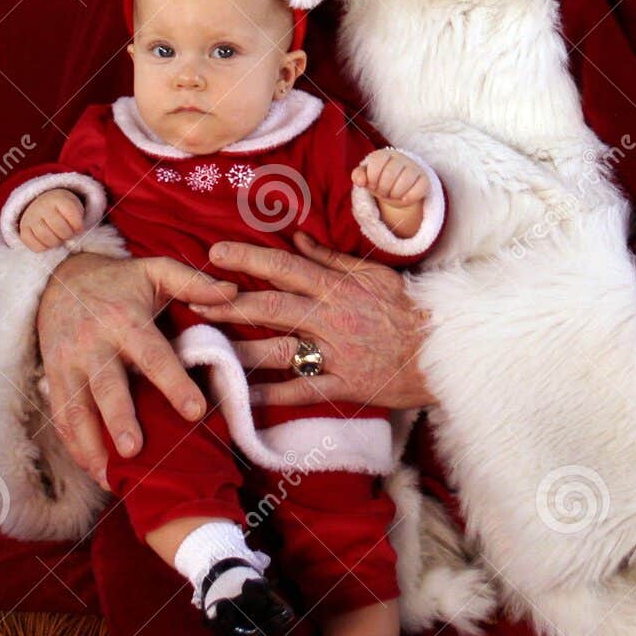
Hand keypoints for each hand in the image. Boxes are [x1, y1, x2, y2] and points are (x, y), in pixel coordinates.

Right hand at [19, 188, 86, 251]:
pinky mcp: (23, 230)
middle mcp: (42, 206)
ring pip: (46, 237)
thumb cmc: (64, 211)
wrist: (43, 205)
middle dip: (67, 235)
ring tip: (58, 238)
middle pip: (59, 228)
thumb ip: (78, 222)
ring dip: (56, 242)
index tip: (78, 227)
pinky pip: (34, 245)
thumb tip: (73, 243)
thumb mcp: (74, 209)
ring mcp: (31, 218)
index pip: (72, 215)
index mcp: (58, 199)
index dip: (78, 225)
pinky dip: (43, 248)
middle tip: (67, 234)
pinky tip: (47, 242)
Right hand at [36, 250, 238, 488]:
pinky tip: (93, 470)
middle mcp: (94, 344)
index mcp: (126, 319)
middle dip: (119, 419)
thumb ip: (194, 282)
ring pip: (76, 408)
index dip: (173, 382)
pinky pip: (60, 417)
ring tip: (110, 476)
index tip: (195, 410)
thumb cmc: (120, 280)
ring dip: (91, 445)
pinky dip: (74, 446)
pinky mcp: (54, 378)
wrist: (59, 278)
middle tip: (134, 450)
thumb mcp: (156, 270)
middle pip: (106, 386)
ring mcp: (69, 364)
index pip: (152, 354)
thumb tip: (233, 292)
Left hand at [196, 230, 436, 408]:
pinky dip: (270, 396)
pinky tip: (240, 398)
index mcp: (337, 287)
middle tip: (192, 301)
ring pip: (279, 352)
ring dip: (238, 352)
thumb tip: (298, 237)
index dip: (248, 259)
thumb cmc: (408, 306)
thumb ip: (331, 258)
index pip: (284, 267)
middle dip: (228, 304)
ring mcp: (336, 354)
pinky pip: (301, 392)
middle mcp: (330, 318)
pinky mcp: (345, 386)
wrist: (443, 347)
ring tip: (203, 352)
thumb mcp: (372, 273)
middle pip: (271, 308)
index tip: (215, 254)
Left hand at [352, 148, 427, 206]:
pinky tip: (404, 198)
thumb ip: (359, 175)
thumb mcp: (367, 178)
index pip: (376, 163)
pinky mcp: (424, 180)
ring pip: (404, 182)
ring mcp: (414, 168)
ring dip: (394, 195)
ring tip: (392, 194)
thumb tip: (360, 181)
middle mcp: (401, 158)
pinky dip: (408, 198)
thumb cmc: (380, 180)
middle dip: (382, 189)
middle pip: (389, 174)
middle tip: (383, 192)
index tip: (372, 184)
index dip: (372, 178)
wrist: (398, 189)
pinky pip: (418, 190)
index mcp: (384, 154)